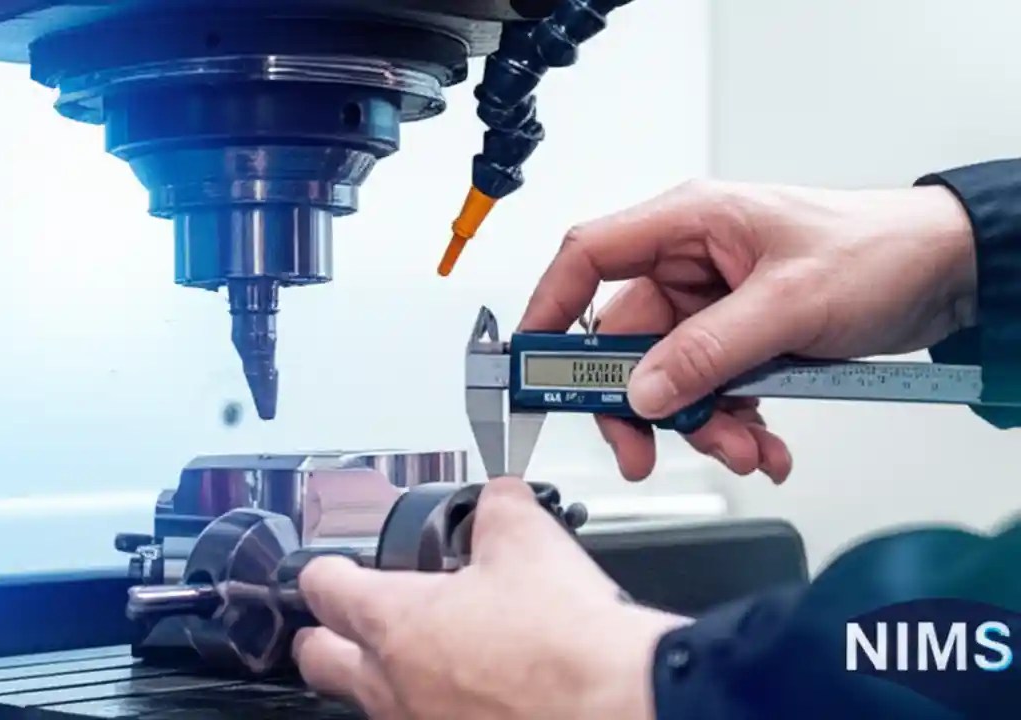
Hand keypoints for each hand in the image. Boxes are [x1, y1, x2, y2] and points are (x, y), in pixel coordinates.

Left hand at [293, 478, 688, 719]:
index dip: (326, 571)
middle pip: (318, 662)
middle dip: (325, 638)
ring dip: (385, 678)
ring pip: (371, 703)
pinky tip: (469, 695)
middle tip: (341, 625)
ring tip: (424, 658)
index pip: (323, 589)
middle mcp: (392, 685)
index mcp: (395, 621)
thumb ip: (500, 510)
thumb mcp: (528, 541)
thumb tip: (500, 498)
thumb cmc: (566, 640)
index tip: (333, 569)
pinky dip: (432, 709)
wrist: (614, 706)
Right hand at [520, 180, 976, 482]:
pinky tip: (766, 444)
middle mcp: (691, 263)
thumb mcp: (788, 304)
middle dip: (642, 402)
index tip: (531, 363)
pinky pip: (711, 389)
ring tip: (745, 447)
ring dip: (701, 423)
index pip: (588, 258)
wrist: (950, 272)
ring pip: (670, 377)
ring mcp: (715, 304)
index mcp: (688, 223)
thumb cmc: (880, 249)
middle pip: (626, 340)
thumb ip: (709, 352)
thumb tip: (644, 391)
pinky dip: (733, 424)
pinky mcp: (741, 338)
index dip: (548, 309)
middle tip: (642, 449)